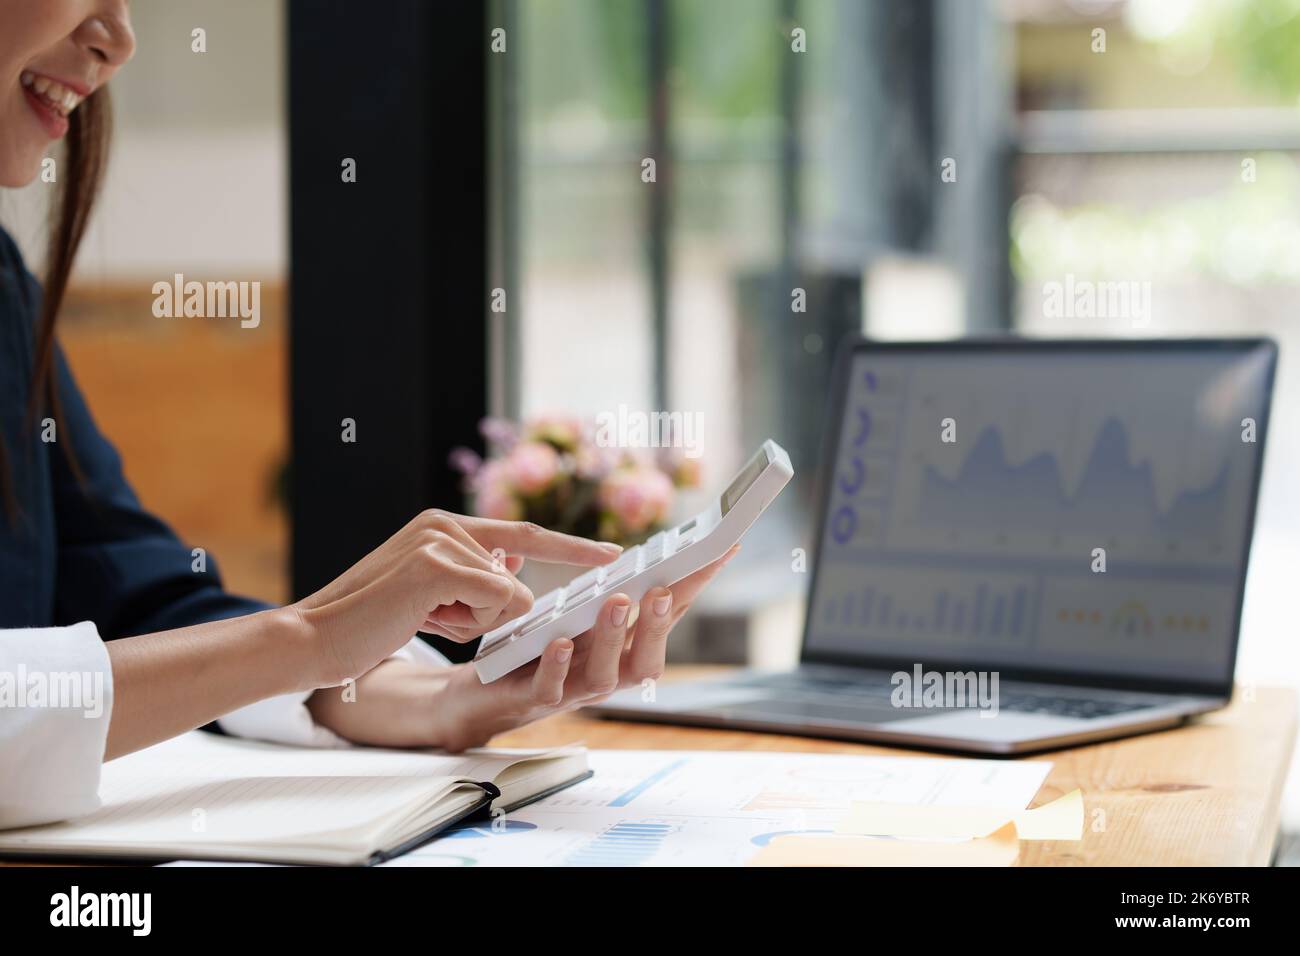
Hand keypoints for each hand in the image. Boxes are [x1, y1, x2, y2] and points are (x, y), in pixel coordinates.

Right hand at [295, 509, 621, 686]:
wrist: (314, 638)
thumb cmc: (372, 622)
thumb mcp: (433, 596)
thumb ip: (474, 577)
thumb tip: (513, 569)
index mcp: (446, 526)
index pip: (525, 534)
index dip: (572, 547)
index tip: (614, 554)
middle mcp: (446, 524)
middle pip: (519, 578)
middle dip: (487, 616)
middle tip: (430, 616)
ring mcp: (442, 540)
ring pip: (509, 597)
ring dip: (471, 624)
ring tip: (419, 616)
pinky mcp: (438, 565)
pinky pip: (496, 603)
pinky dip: (467, 624)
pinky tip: (422, 617)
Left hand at [306, 545, 739, 750]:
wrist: (470, 693)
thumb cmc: (526, 648)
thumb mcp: (565, 609)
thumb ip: (590, 587)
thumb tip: (617, 553)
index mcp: (615, 645)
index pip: (664, 615)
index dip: (692, 587)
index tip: (718, 552)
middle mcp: (602, 672)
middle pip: (648, 657)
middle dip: (659, 622)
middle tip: (661, 586)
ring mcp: (570, 692)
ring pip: (607, 676)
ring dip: (616, 639)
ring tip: (619, 602)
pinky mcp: (531, 703)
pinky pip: (550, 690)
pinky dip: (558, 666)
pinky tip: (560, 640)